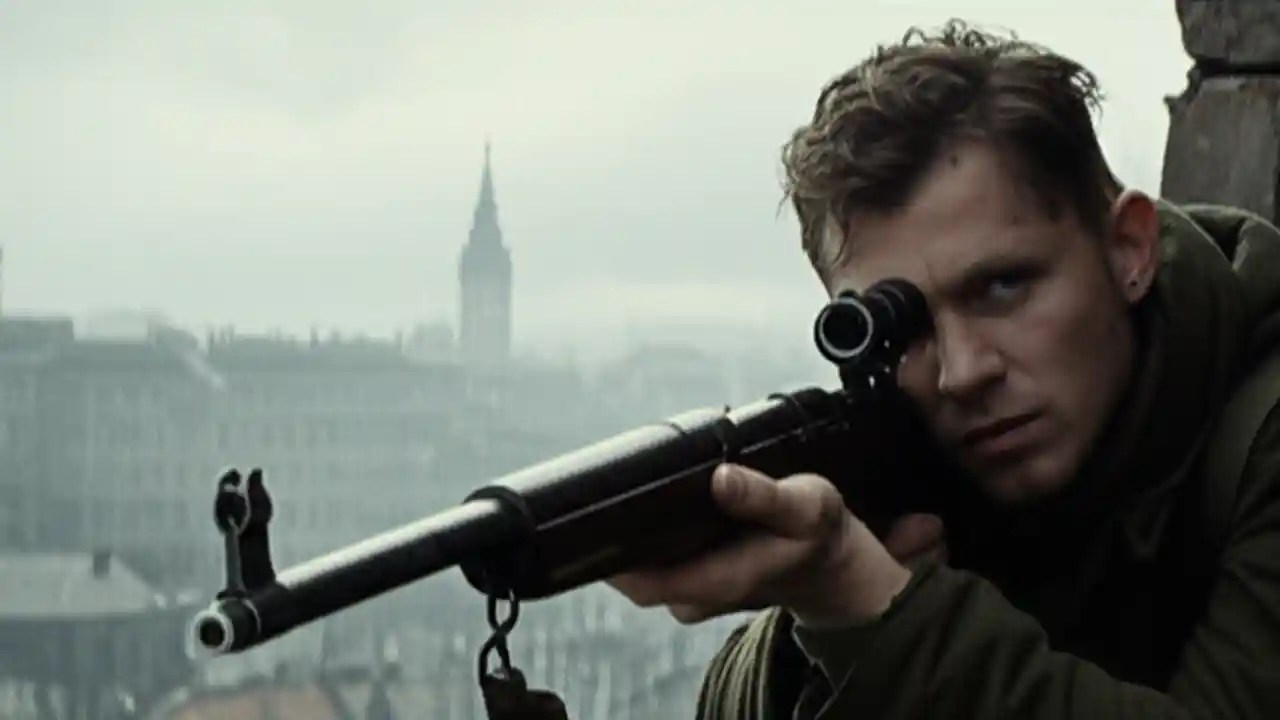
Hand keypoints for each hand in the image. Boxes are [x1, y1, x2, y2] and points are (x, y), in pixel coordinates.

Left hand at [608, 462, 941, 627]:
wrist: (833, 569)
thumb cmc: (819, 535)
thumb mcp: (806, 506)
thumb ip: (764, 496)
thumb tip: (722, 478)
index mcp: (717, 582)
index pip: (640, 580)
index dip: (611, 551)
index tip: (601, 509)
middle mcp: (695, 597)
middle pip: (629, 574)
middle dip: (618, 533)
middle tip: (620, 486)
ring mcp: (691, 595)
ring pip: (639, 568)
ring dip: (634, 534)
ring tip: (641, 491)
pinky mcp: (691, 584)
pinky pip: (654, 563)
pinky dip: (651, 537)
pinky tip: (656, 508)